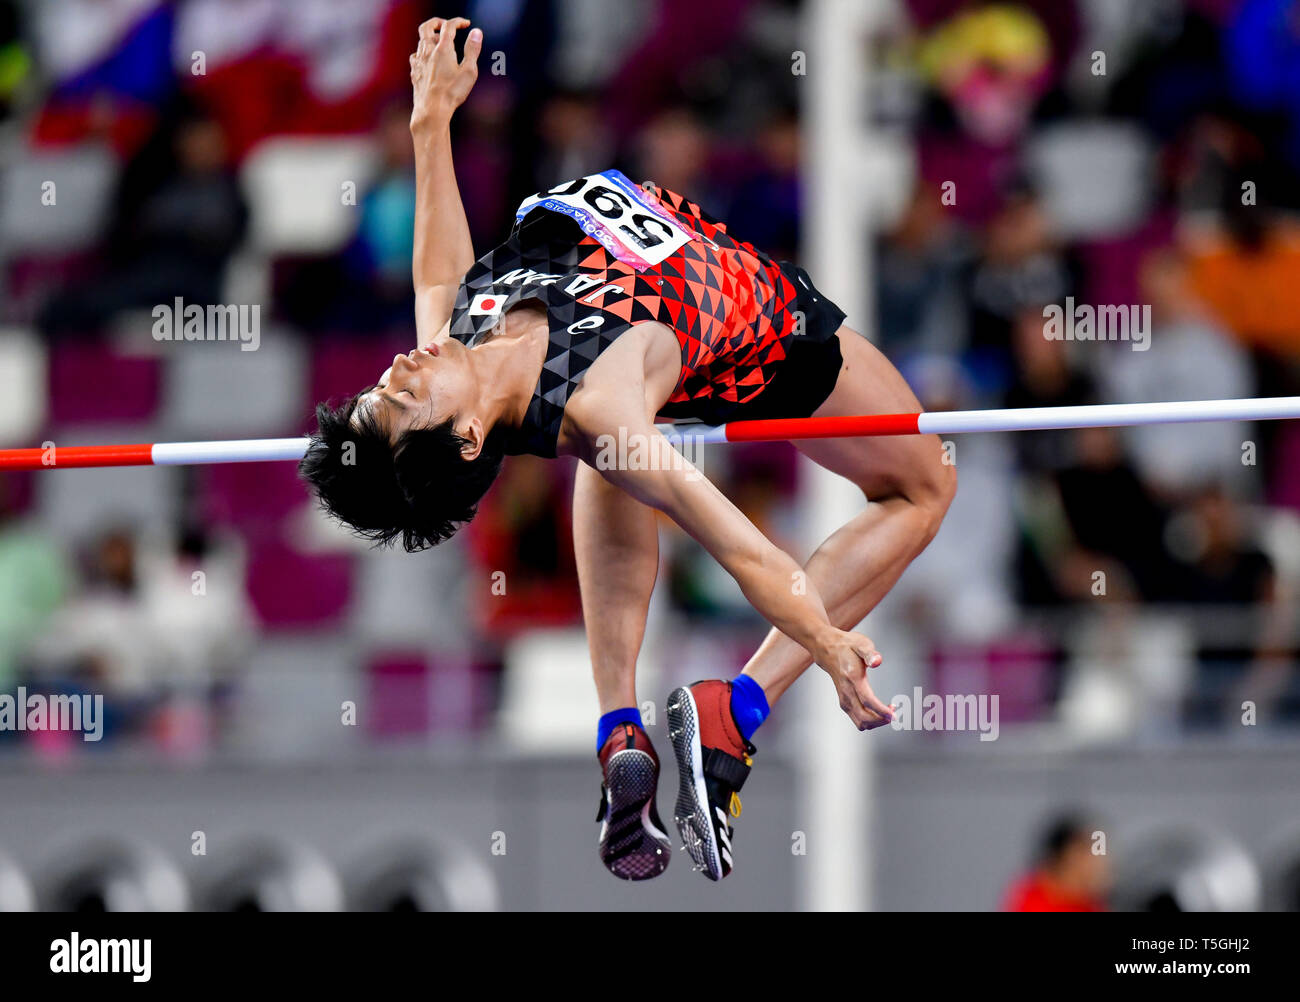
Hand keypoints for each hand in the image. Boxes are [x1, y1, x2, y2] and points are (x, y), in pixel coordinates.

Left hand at [410, 17, 481, 131]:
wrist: (431, 110)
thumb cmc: (452, 93)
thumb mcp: (469, 71)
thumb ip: (472, 50)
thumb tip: (476, 32)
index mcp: (443, 49)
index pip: (449, 26)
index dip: (458, 22)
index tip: (466, 24)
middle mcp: (428, 52)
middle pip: (427, 27)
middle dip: (437, 22)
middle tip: (445, 25)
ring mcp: (418, 62)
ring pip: (421, 41)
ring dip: (430, 38)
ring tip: (439, 43)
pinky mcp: (414, 73)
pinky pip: (415, 56)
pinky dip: (422, 53)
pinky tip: (427, 60)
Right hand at [813, 628, 895, 730]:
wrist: (827, 649)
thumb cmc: (846, 646)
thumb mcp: (861, 643)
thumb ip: (870, 653)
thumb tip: (877, 661)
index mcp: (852, 678)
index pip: (867, 700)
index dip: (881, 710)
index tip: (893, 713)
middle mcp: (846, 691)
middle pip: (864, 716)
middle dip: (881, 719)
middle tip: (893, 713)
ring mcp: (844, 699)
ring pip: (860, 722)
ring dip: (876, 722)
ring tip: (887, 712)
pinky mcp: (844, 702)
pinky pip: (858, 720)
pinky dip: (870, 721)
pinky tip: (878, 712)